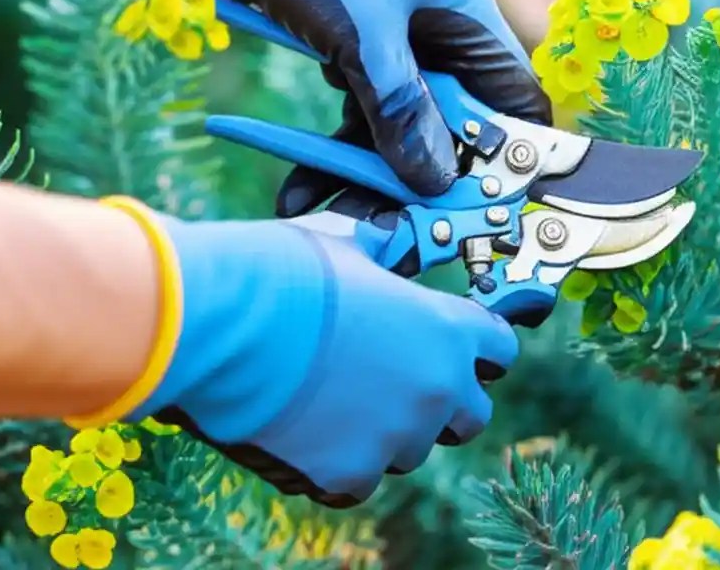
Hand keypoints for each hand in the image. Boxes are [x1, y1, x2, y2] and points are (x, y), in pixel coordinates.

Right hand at [107, 202, 517, 507]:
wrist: (220, 322)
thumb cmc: (283, 271)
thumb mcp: (345, 244)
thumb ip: (381, 252)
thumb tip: (386, 241)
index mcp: (447, 330)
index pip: (499, 348)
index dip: (480, 346)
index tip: (460, 346)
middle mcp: (435, 391)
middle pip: (470, 414)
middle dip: (442, 401)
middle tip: (397, 384)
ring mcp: (394, 439)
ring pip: (408, 449)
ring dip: (384, 431)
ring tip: (332, 400)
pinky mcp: (347, 474)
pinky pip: (357, 479)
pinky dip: (338, 461)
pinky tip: (307, 431)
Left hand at [197, 0, 552, 215]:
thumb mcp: (364, 38)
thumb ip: (402, 111)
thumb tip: (436, 181)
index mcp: (465, 19)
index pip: (513, 100)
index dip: (507, 155)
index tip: (485, 207)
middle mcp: (439, 37)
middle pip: (451, 128)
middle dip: (422, 182)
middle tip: (396, 230)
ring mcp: (395, 48)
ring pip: (398, 131)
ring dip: (365, 178)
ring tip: (331, 220)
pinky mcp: (352, 55)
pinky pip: (355, 118)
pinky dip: (329, 156)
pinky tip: (297, 192)